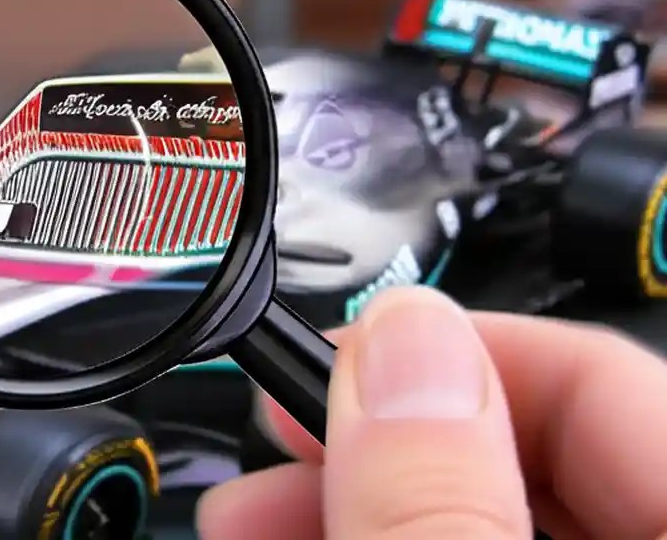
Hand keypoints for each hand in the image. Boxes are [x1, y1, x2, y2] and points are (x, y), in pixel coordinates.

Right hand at [198, 287, 666, 539]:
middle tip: (273, 446)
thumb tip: (405, 342)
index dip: (451, 347)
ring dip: (363, 496)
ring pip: (497, 516)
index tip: (326, 361)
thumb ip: (434, 507)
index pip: (607, 378)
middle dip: (380, 437)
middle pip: (539, 452)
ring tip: (252, 517)